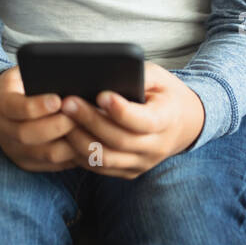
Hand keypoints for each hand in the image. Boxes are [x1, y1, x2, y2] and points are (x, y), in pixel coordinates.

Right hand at [0, 65, 80, 172]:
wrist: (2, 107)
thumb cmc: (22, 85)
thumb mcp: (25, 73)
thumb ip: (40, 74)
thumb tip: (69, 74)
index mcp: (1, 104)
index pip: (16, 108)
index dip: (37, 106)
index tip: (58, 99)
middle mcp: (4, 131)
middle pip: (28, 135)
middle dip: (58, 125)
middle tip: (80, 115)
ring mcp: (16, 151)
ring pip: (46, 154)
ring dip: (71, 143)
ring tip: (90, 130)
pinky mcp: (29, 164)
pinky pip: (55, 165)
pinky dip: (74, 155)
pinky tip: (89, 143)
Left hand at [58, 62, 204, 178]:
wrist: (183, 124)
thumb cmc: (164, 94)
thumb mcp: (159, 78)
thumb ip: (139, 74)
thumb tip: (109, 72)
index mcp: (168, 120)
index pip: (144, 121)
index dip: (121, 111)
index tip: (101, 94)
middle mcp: (157, 147)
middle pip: (119, 140)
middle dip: (91, 121)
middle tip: (68, 102)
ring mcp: (142, 163)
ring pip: (106, 158)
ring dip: (80, 140)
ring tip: (62, 119)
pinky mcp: (129, 172)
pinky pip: (101, 168)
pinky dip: (81, 154)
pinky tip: (67, 135)